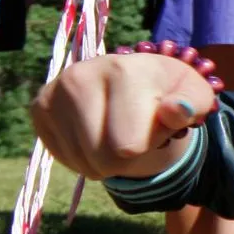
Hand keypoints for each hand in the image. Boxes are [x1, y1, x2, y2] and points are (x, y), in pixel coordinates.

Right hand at [29, 54, 216, 180]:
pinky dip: (82, 156)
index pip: (127, 146)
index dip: (147, 145)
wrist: (134, 80)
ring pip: (82, 163)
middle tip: (134, 132)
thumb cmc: (169, 92)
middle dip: (125, 158)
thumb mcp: (192, 96)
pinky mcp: (39, 106)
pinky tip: (94, 132)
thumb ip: (194, 104)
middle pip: (102, 159)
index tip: (154, 123)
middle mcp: (81, 75)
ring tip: (115, 131)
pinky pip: (62, 158)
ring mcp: (56, 90)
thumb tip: (177, 110)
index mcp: (124, 70)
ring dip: (104, 160)